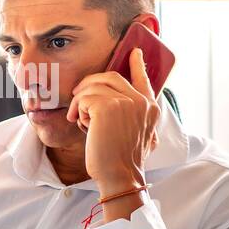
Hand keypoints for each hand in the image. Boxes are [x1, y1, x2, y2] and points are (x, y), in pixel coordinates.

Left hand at [67, 47, 159, 194]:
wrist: (119, 176)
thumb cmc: (122, 159)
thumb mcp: (137, 134)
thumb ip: (132, 114)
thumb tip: (111, 99)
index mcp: (150, 108)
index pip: (144, 78)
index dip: (138, 63)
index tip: (134, 52)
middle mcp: (141, 101)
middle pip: (110, 76)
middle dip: (89, 83)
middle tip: (78, 97)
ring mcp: (125, 102)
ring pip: (93, 87)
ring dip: (81, 102)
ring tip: (80, 120)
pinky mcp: (107, 107)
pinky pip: (84, 98)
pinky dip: (77, 111)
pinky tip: (81, 124)